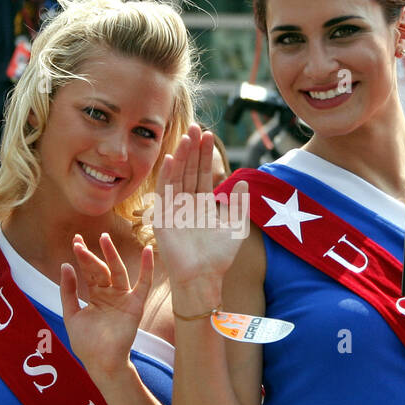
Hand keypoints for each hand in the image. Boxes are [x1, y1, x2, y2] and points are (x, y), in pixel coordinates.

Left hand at [59, 233, 151, 377]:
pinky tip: (149, 251)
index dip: (82, 256)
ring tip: (104, 238)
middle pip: (100, 269)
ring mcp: (123, 298)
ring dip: (112, 255)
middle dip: (90, 255)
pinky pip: (144, 284)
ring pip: (118, 272)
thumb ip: (68, 291)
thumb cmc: (86, 343)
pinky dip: (147, 268)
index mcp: (96, 295)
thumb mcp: (71, 313)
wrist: (101, 362)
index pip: (89, 271)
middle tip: (79, 242)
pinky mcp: (136, 305)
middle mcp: (111, 294)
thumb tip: (65, 266)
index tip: (75, 241)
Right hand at [153, 125, 249, 288]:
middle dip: (192, 149)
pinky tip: (170, 158)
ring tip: (186, 137)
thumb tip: (242, 179)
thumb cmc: (219, 256)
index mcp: (202, 204)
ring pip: (177, 176)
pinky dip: (166, 175)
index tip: (208, 135)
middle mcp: (187, 203)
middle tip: (195, 127)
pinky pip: (164, 192)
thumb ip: (238, 203)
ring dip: (180, 157)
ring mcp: (174, 209)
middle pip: (189, 170)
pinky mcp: (163, 217)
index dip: (204, 155)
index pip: (202, 173)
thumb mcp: (235, 226)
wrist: (203, 277)